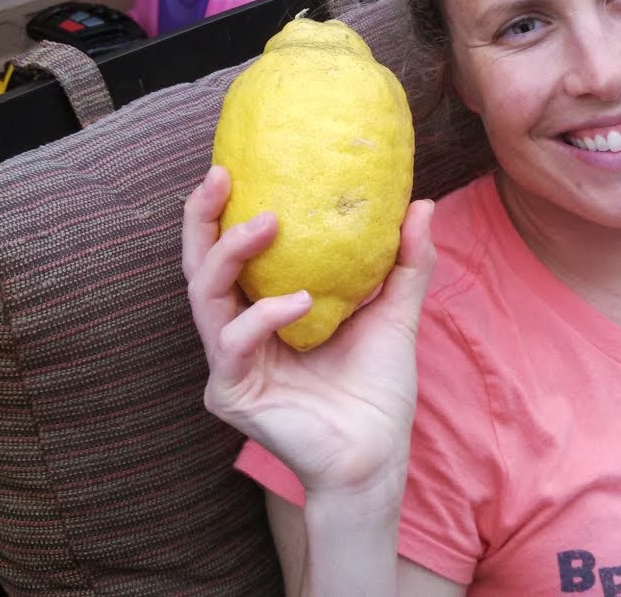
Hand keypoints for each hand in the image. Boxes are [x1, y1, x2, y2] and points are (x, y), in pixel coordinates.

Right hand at [182, 166, 436, 498]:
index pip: (230, 253)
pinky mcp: (232, 392)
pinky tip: (300, 300)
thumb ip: (405, 261)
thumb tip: (422, 203)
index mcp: (263, 311)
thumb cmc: (377, 391)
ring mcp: (229, 363)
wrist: (376, 456)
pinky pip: (235, 342)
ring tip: (267, 222)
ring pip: (204, 296)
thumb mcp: (395, 313)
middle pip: (198, 266)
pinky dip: (265, 315)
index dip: (225, 209)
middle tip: (220, 176)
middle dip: (202, 218)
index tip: (237, 164)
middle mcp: (237, 333)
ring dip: (230, 252)